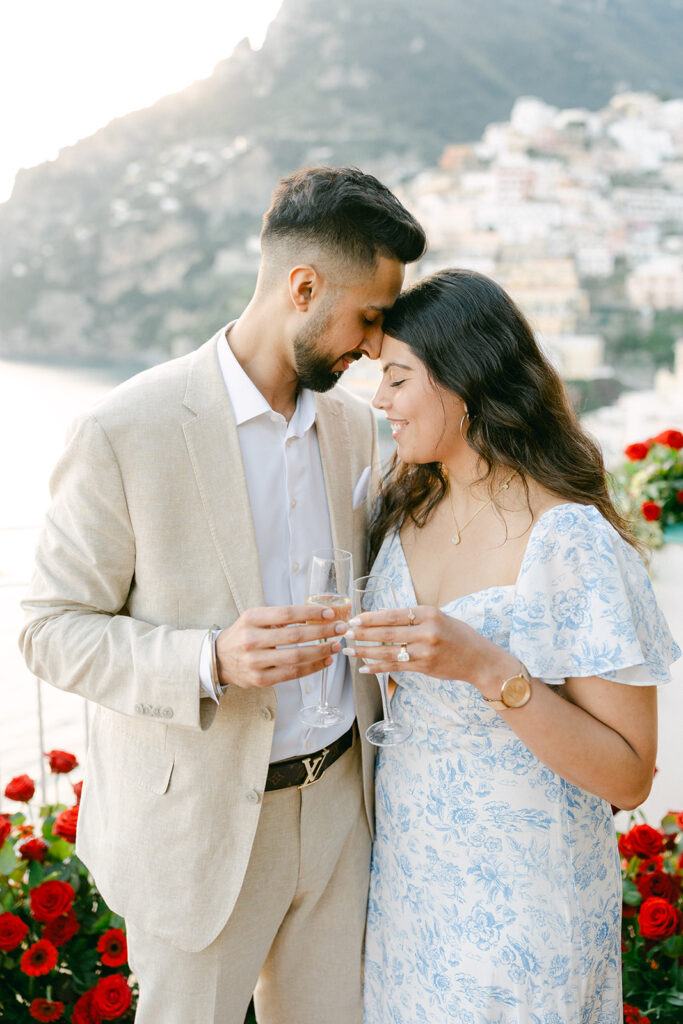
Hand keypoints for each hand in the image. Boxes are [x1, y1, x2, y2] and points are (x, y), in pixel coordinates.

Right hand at [216, 605, 347, 689]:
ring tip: (335, 645)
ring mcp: (255, 662)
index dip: (311, 613)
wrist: (218, 659)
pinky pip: (292, 674)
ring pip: (296, 657)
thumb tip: (316, 614)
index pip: (287, 613)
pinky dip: (312, 668)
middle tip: (340, 629)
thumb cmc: (243, 634)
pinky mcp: (260, 679)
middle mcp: (252, 640)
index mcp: (252, 618)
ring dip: (321, 651)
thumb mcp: (254, 618)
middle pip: (295, 636)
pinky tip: (325, 661)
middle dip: (323, 632)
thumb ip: (280, 616)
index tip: (330, 613)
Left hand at [342, 604, 504, 685]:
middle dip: (364, 633)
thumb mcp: (439, 617)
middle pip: (387, 633)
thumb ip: (414, 618)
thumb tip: (383, 619)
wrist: (479, 660)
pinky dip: (378, 668)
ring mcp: (425, 652)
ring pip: (388, 652)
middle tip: (347, 632)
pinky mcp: (424, 668)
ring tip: (349, 651)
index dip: (372, 617)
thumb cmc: (458, 635)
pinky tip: (365, 668)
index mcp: (429, 614)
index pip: (393, 615)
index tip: (356, 618)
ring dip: (365, 652)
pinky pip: (396, 667)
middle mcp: (426, 632)